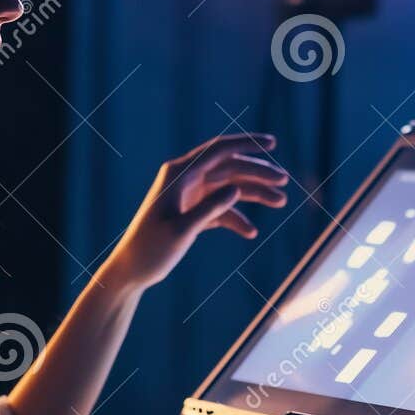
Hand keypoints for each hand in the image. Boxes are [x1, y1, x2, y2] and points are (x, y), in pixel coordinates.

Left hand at [101, 133, 289, 292]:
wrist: (131, 270)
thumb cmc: (151, 249)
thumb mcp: (182, 231)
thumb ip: (210, 209)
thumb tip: (238, 190)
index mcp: (179, 174)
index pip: (219, 150)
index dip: (247, 144)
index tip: (273, 144)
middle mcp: (185, 179)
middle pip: (229, 167)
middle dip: (257, 173)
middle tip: (284, 182)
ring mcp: (189, 195)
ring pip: (228, 186)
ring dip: (253, 193)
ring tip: (280, 202)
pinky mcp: (191, 213)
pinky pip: (221, 208)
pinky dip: (236, 218)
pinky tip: (250, 232)